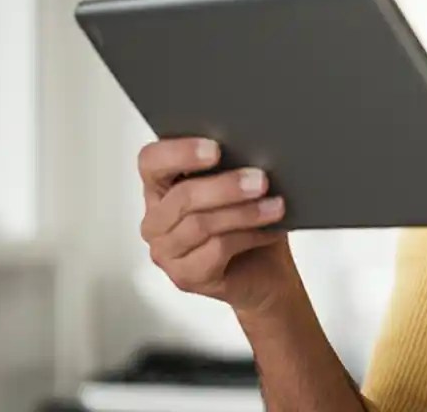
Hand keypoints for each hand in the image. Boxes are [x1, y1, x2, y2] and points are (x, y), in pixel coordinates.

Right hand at [138, 138, 295, 316]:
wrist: (266, 273)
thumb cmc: (250, 223)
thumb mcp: (240, 188)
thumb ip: (231, 167)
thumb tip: (249, 150)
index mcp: (162, 187)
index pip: (151, 161)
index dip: (179, 152)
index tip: (215, 149)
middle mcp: (156, 220)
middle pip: (182, 196)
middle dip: (226, 186)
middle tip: (261, 180)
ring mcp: (166, 251)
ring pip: (201, 224)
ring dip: (244, 212)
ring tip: (275, 206)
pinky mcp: (184, 276)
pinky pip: (216, 250)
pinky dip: (249, 236)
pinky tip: (270, 230)